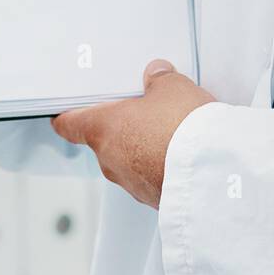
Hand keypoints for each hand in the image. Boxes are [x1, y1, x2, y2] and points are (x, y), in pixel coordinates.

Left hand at [52, 59, 215, 208]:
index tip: (61, 115)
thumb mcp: (173, 88)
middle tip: (142, 111)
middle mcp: (110, 160)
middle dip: (122, 128)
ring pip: (129, 161)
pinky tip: (182, 154)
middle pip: (104, 141)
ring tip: (171, 132)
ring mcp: (131, 183)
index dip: (66, 117)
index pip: (69, 125)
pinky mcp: (154, 199)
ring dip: (143, 149)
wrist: (211, 173)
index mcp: (103, 129)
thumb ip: (160, 80)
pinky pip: (151, 177)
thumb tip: (156, 75)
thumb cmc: (183, 129)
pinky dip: (161, 167)